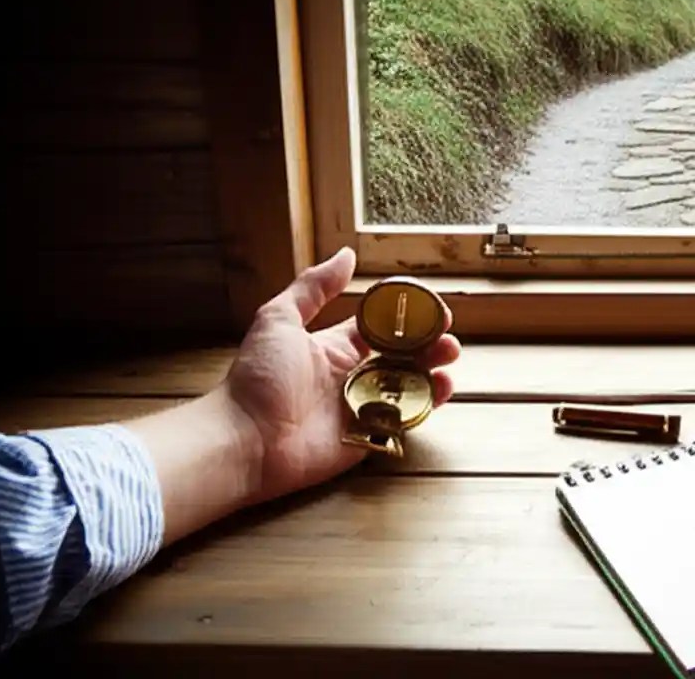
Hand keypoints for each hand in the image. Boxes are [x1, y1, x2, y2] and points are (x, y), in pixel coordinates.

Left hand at [223, 247, 460, 504]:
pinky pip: (406, 419)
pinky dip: (429, 404)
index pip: (382, 328)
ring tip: (449, 359)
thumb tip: (346, 254)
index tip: (433, 309)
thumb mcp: (280, 319)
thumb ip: (314, 287)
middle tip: (448, 337)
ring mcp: (363, 406)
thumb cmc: (258, 378)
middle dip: (430, 344)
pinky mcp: (370, 436)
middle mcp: (353, 375)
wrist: (245, 439)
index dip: (409, 318)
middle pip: (403, 356)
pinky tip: (443, 388)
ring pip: (410, 386)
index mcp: (335, 347)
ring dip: (435, 371)